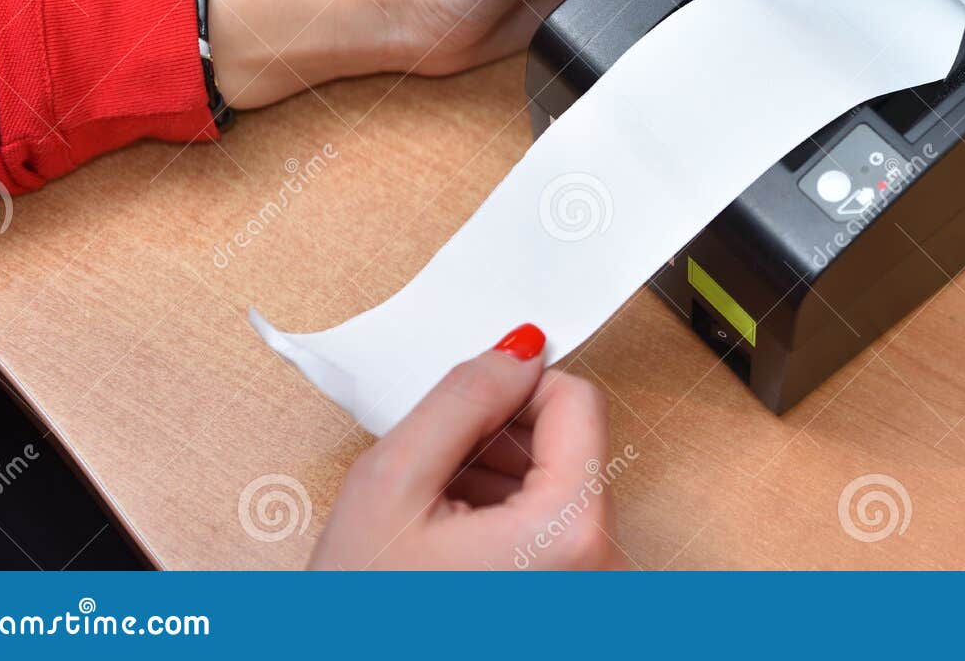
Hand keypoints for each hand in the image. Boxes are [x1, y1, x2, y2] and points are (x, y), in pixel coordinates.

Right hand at [311, 324, 619, 569]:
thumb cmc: (363, 617)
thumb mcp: (392, 483)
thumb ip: (463, 396)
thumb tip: (518, 347)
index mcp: (570, 530)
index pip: (577, 399)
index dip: (515, 388)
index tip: (467, 406)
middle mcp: (601, 565)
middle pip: (571, 442)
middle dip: (502, 436)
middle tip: (435, 467)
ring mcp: (590, 587)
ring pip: (558, 480)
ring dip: (498, 475)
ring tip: (434, 510)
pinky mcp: (571, 598)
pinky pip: (551, 524)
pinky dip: (503, 514)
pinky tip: (450, 538)